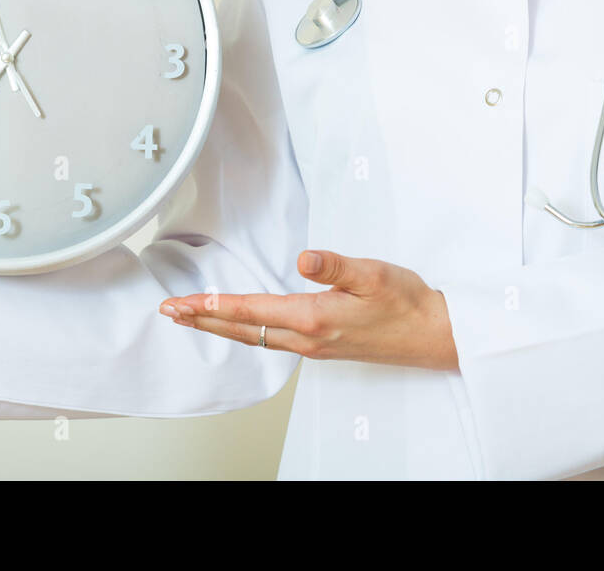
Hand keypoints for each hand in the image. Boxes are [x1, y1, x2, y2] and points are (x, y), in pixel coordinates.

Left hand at [158, 250, 459, 371]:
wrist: (433, 336)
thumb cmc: (406, 302)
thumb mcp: (375, 274)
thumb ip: (337, 266)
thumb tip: (304, 258)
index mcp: (314, 318)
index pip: (250, 312)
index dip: (212, 306)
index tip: (181, 304)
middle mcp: (308, 338)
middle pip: (243, 331)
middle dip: (204, 320)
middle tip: (170, 313)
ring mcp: (314, 346)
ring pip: (256, 338)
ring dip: (221, 327)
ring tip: (195, 317)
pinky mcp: (323, 346)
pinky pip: (273, 340)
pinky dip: (247, 331)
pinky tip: (243, 325)